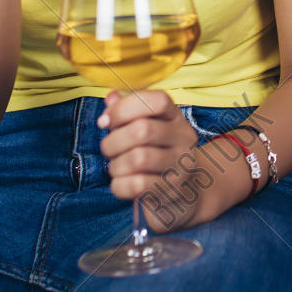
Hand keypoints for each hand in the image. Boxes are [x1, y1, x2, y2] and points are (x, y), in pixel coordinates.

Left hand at [98, 90, 212, 230]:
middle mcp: (184, 138)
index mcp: (175, 117)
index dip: (124, 108)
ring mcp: (182, 165)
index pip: (156, 100)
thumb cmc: (156, 155)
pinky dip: (119, 185)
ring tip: (116, 168)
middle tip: (108, 150)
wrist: (185, 193)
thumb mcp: (146, 128)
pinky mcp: (173, 190)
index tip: (105, 122)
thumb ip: (127, 111)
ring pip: (138, 159)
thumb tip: (111, 97)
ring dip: (116, 165)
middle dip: (113, 141)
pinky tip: (121, 184)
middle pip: (143, 130)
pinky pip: (137, 185)